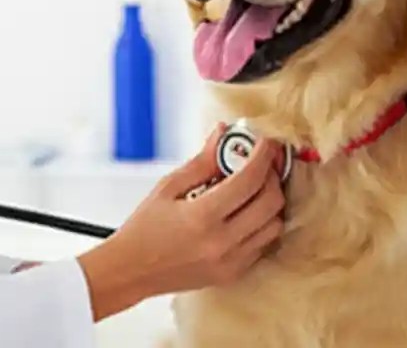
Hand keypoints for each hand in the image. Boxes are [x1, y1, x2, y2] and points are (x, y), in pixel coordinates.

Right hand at [76, 125, 286, 320]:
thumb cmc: (143, 229)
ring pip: (275, 225)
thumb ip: (201, 161)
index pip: (249, 180)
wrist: (131, 272)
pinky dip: (262, 224)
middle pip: (271, 202)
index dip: (262, 156)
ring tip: (252, 188)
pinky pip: (264, 244)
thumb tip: (222, 134)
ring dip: (270, 201)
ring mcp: (231, 262)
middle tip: (259, 163)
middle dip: (271, 176)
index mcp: (202, 217)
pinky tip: (246, 212)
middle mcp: (221, 242)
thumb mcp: (168, 187)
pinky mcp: (233, 273)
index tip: (265, 142)